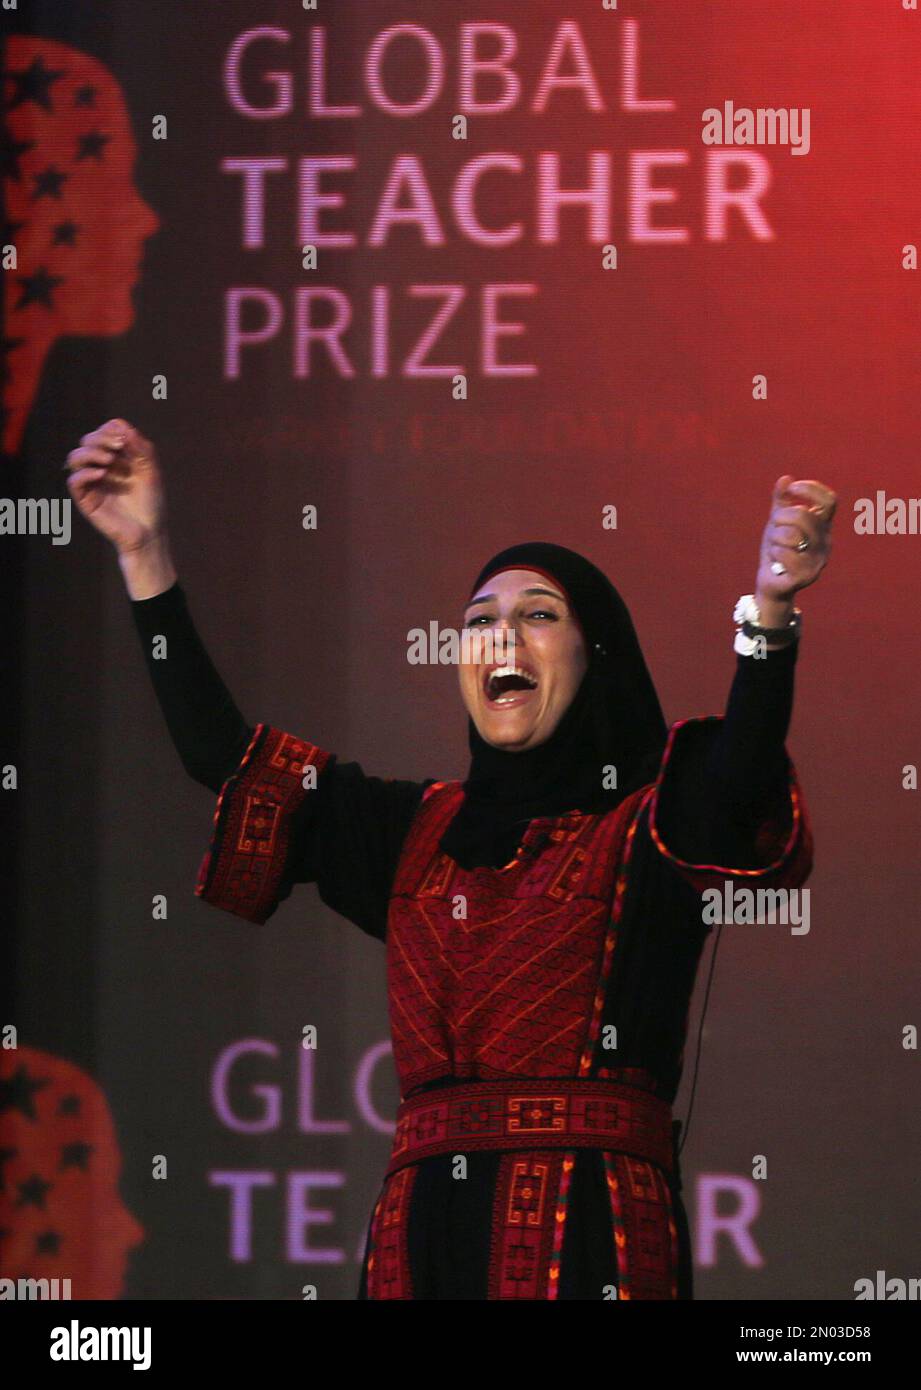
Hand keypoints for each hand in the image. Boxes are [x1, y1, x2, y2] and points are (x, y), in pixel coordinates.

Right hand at [64, 418, 165, 555]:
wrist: (149, 531)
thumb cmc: (151, 502)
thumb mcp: (151, 471)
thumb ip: (141, 448)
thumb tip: (122, 426)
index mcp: (115, 458)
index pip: (102, 432)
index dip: (110, 430)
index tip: (125, 439)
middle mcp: (100, 467)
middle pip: (86, 441)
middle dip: (101, 439)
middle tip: (119, 447)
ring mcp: (92, 483)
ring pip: (75, 458)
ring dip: (91, 453)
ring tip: (109, 460)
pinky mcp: (86, 499)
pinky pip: (74, 481)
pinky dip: (85, 474)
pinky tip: (102, 475)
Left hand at [755, 475, 836, 605]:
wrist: (770, 582)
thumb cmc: (777, 549)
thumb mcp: (777, 522)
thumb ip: (781, 500)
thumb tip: (786, 479)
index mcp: (823, 527)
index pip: (829, 501)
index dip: (812, 489)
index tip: (793, 488)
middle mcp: (825, 543)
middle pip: (804, 516)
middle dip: (781, 515)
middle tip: (773, 522)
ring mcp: (818, 561)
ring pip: (793, 535)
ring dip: (775, 537)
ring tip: (775, 545)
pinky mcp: (806, 576)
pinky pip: (784, 554)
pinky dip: (774, 553)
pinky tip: (775, 559)